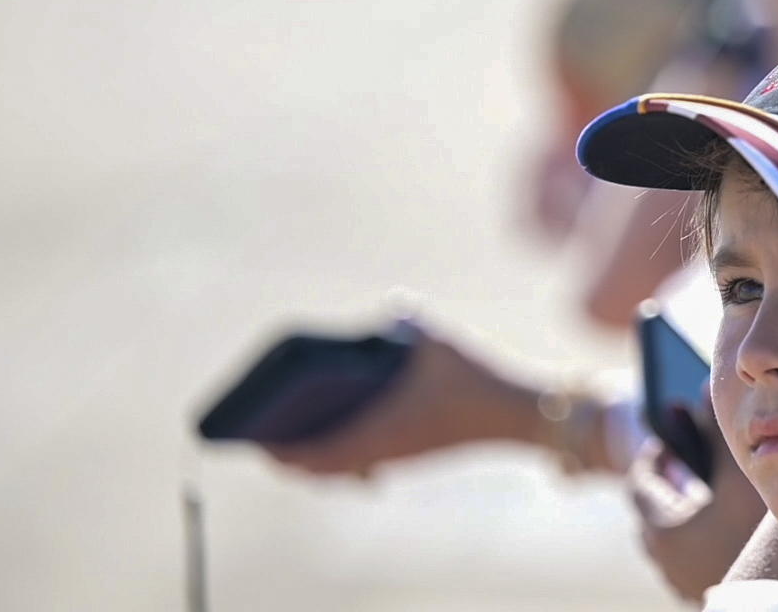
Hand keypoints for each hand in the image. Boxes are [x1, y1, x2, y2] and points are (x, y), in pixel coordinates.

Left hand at [263, 328, 545, 477]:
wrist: (521, 414)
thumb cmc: (479, 381)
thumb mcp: (443, 345)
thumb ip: (413, 323)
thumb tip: (393, 307)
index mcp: (381, 430)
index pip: (316, 456)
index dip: (282, 453)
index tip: (257, 442)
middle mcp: (386, 450)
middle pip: (324, 470)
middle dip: (292, 457)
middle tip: (267, 437)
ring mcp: (402, 455)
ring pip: (345, 469)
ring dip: (319, 456)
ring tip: (298, 433)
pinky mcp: (417, 452)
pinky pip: (367, 461)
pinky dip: (345, 452)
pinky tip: (349, 427)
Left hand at [627, 430, 767, 600]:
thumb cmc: (757, 529)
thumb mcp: (738, 471)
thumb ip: (717, 430)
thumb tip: (703, 387)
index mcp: (661, 529)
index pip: (639, 484)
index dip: (654, 454)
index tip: (671, 436)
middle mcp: (665, 559)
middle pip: (653, 511)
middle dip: (670, 480)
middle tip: (690, 459)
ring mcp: (683, 579)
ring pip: (672, 535)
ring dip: (685, 508)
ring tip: (711, 490)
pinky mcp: (702, 588)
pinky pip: (689, 554)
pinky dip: (698, 533)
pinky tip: (726, 521)